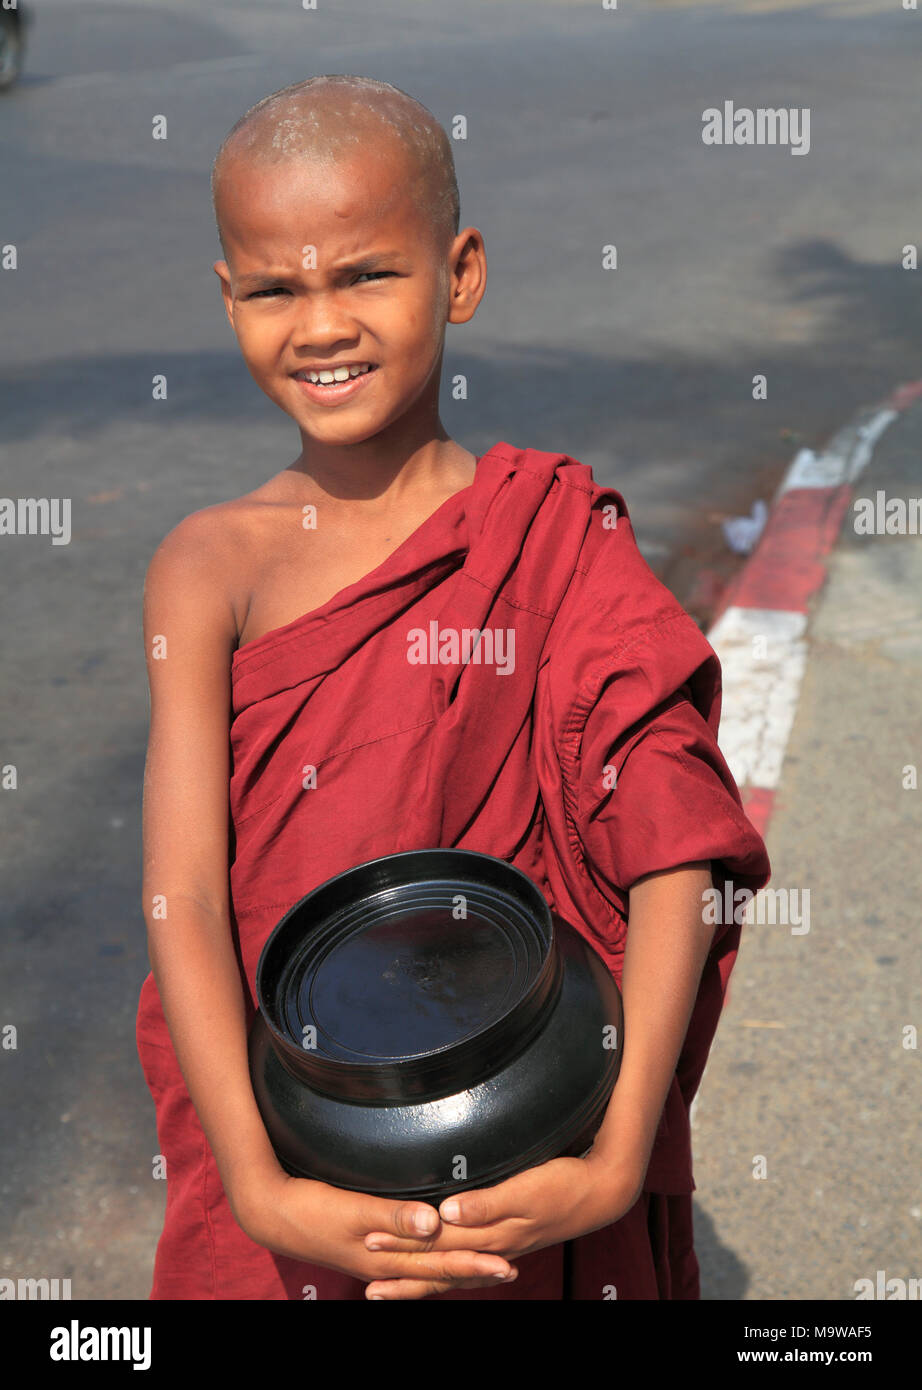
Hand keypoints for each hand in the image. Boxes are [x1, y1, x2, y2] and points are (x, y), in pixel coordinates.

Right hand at [234, 1168, 518, 1297]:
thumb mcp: (353, 1209)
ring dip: (455, 1268)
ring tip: (484, 1268)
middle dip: (473, 1269)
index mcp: (385, 1257)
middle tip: (509, 1270)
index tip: (505, 1264)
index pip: (439, 1262)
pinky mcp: (366, 1250)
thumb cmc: (311, 1209)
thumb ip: (394, 1216)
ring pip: (424, 1269)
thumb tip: (435, 1224)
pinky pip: (408, 1263)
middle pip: (437, 1271)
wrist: (272, 1212)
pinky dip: (429, 1265)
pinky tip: (434, 1260)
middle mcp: (384, 1264)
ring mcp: (375, 1260)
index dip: (474, 1262)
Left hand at [360, 1151, 644, 1299]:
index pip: (438, 1242)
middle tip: (369, 1284)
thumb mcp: (526, 1191)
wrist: (601, 1194)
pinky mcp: (510, 1242)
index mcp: (491, 1234)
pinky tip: (443, 1277)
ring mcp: (501, 1248)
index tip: (370, 1239)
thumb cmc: (564, 1187)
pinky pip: (471, 1267)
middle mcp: (492, 1248)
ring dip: (422, 1280)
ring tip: (393, 1290)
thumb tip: (447, 1213)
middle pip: (440, 1263)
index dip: (403, 1241)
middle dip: (404, 1270)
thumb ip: (487, 1203)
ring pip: (453, 1271)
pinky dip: (450, 1275)